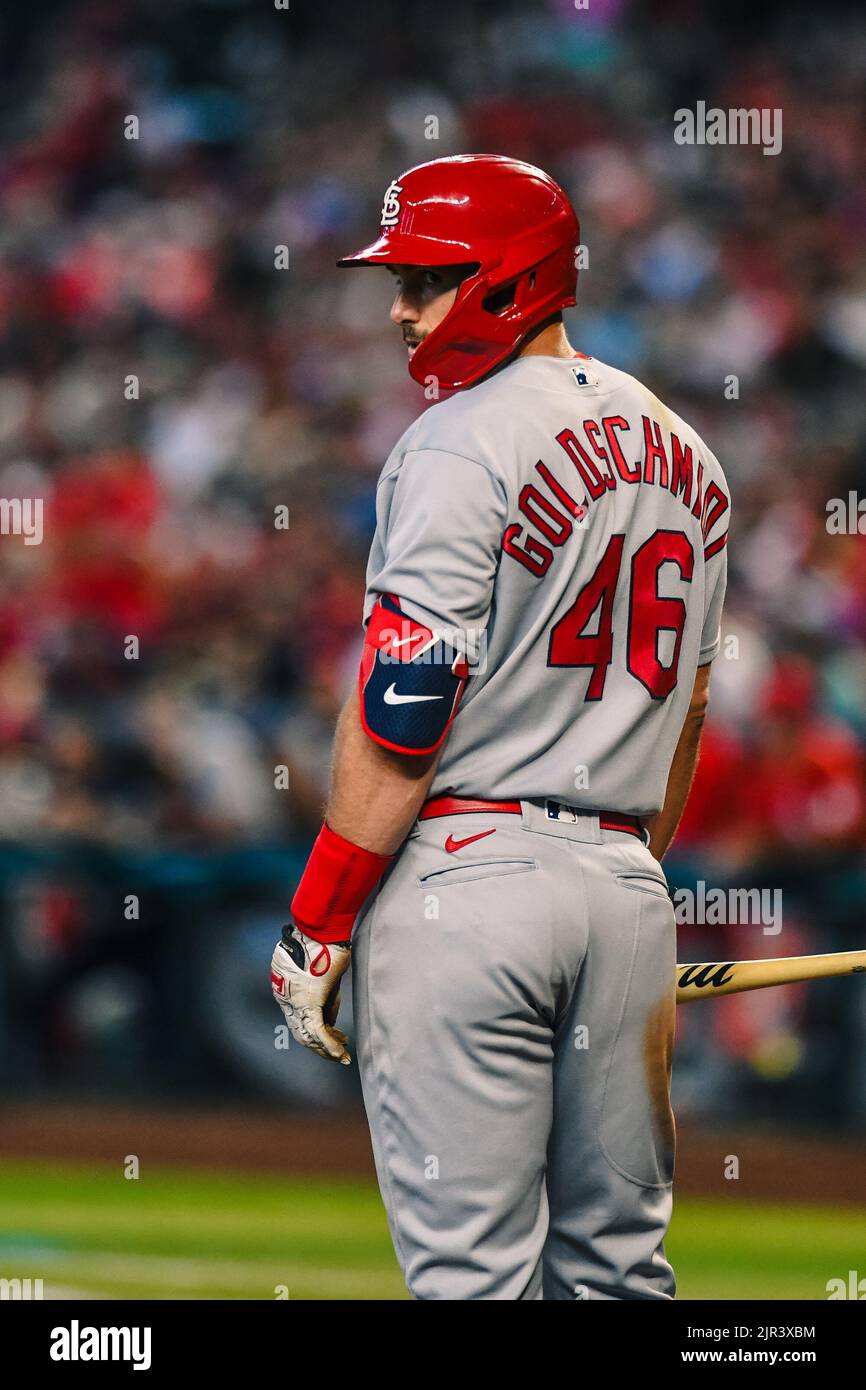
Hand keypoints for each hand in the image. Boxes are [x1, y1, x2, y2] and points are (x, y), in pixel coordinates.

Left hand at [270, 923, 351, 1064]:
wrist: (323, 931)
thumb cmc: (326, 946)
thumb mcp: (325, 978)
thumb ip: (326, 999)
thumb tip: (330, 1021)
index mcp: (288, 992)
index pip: (299, 1022)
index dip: (315, 1035)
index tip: (333, 1040)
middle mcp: (288, 1000)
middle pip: (302, 1033)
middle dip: (320, 1047)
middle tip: (337, 1056)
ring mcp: (297, 1001)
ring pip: (309, 1036)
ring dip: (327, 1049)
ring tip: (342, 1057)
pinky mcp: (310, 1000)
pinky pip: (319, 1030)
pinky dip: (330, 1044)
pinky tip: (341, 1053)